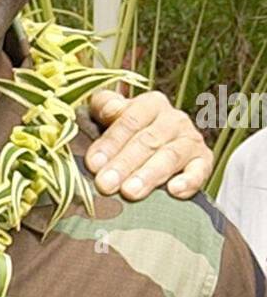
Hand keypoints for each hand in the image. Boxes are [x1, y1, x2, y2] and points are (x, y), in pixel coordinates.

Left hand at [86, 89, 211, 199]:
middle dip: (124, 164)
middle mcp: (173, 119)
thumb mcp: (109, 114)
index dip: (111, 142)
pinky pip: (199, 171)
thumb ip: (104, 106)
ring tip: (130, 192)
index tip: (94, 164)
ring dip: (149, 175)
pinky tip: (174, 191)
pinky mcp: (203, 161)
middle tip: (106, 184)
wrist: (154, 148)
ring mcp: (190, 140)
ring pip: (170, 156)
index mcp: (150, 104)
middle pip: (148, 141)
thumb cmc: (125, 133)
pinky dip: (189, 181)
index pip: (130, 121)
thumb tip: (110, 109)